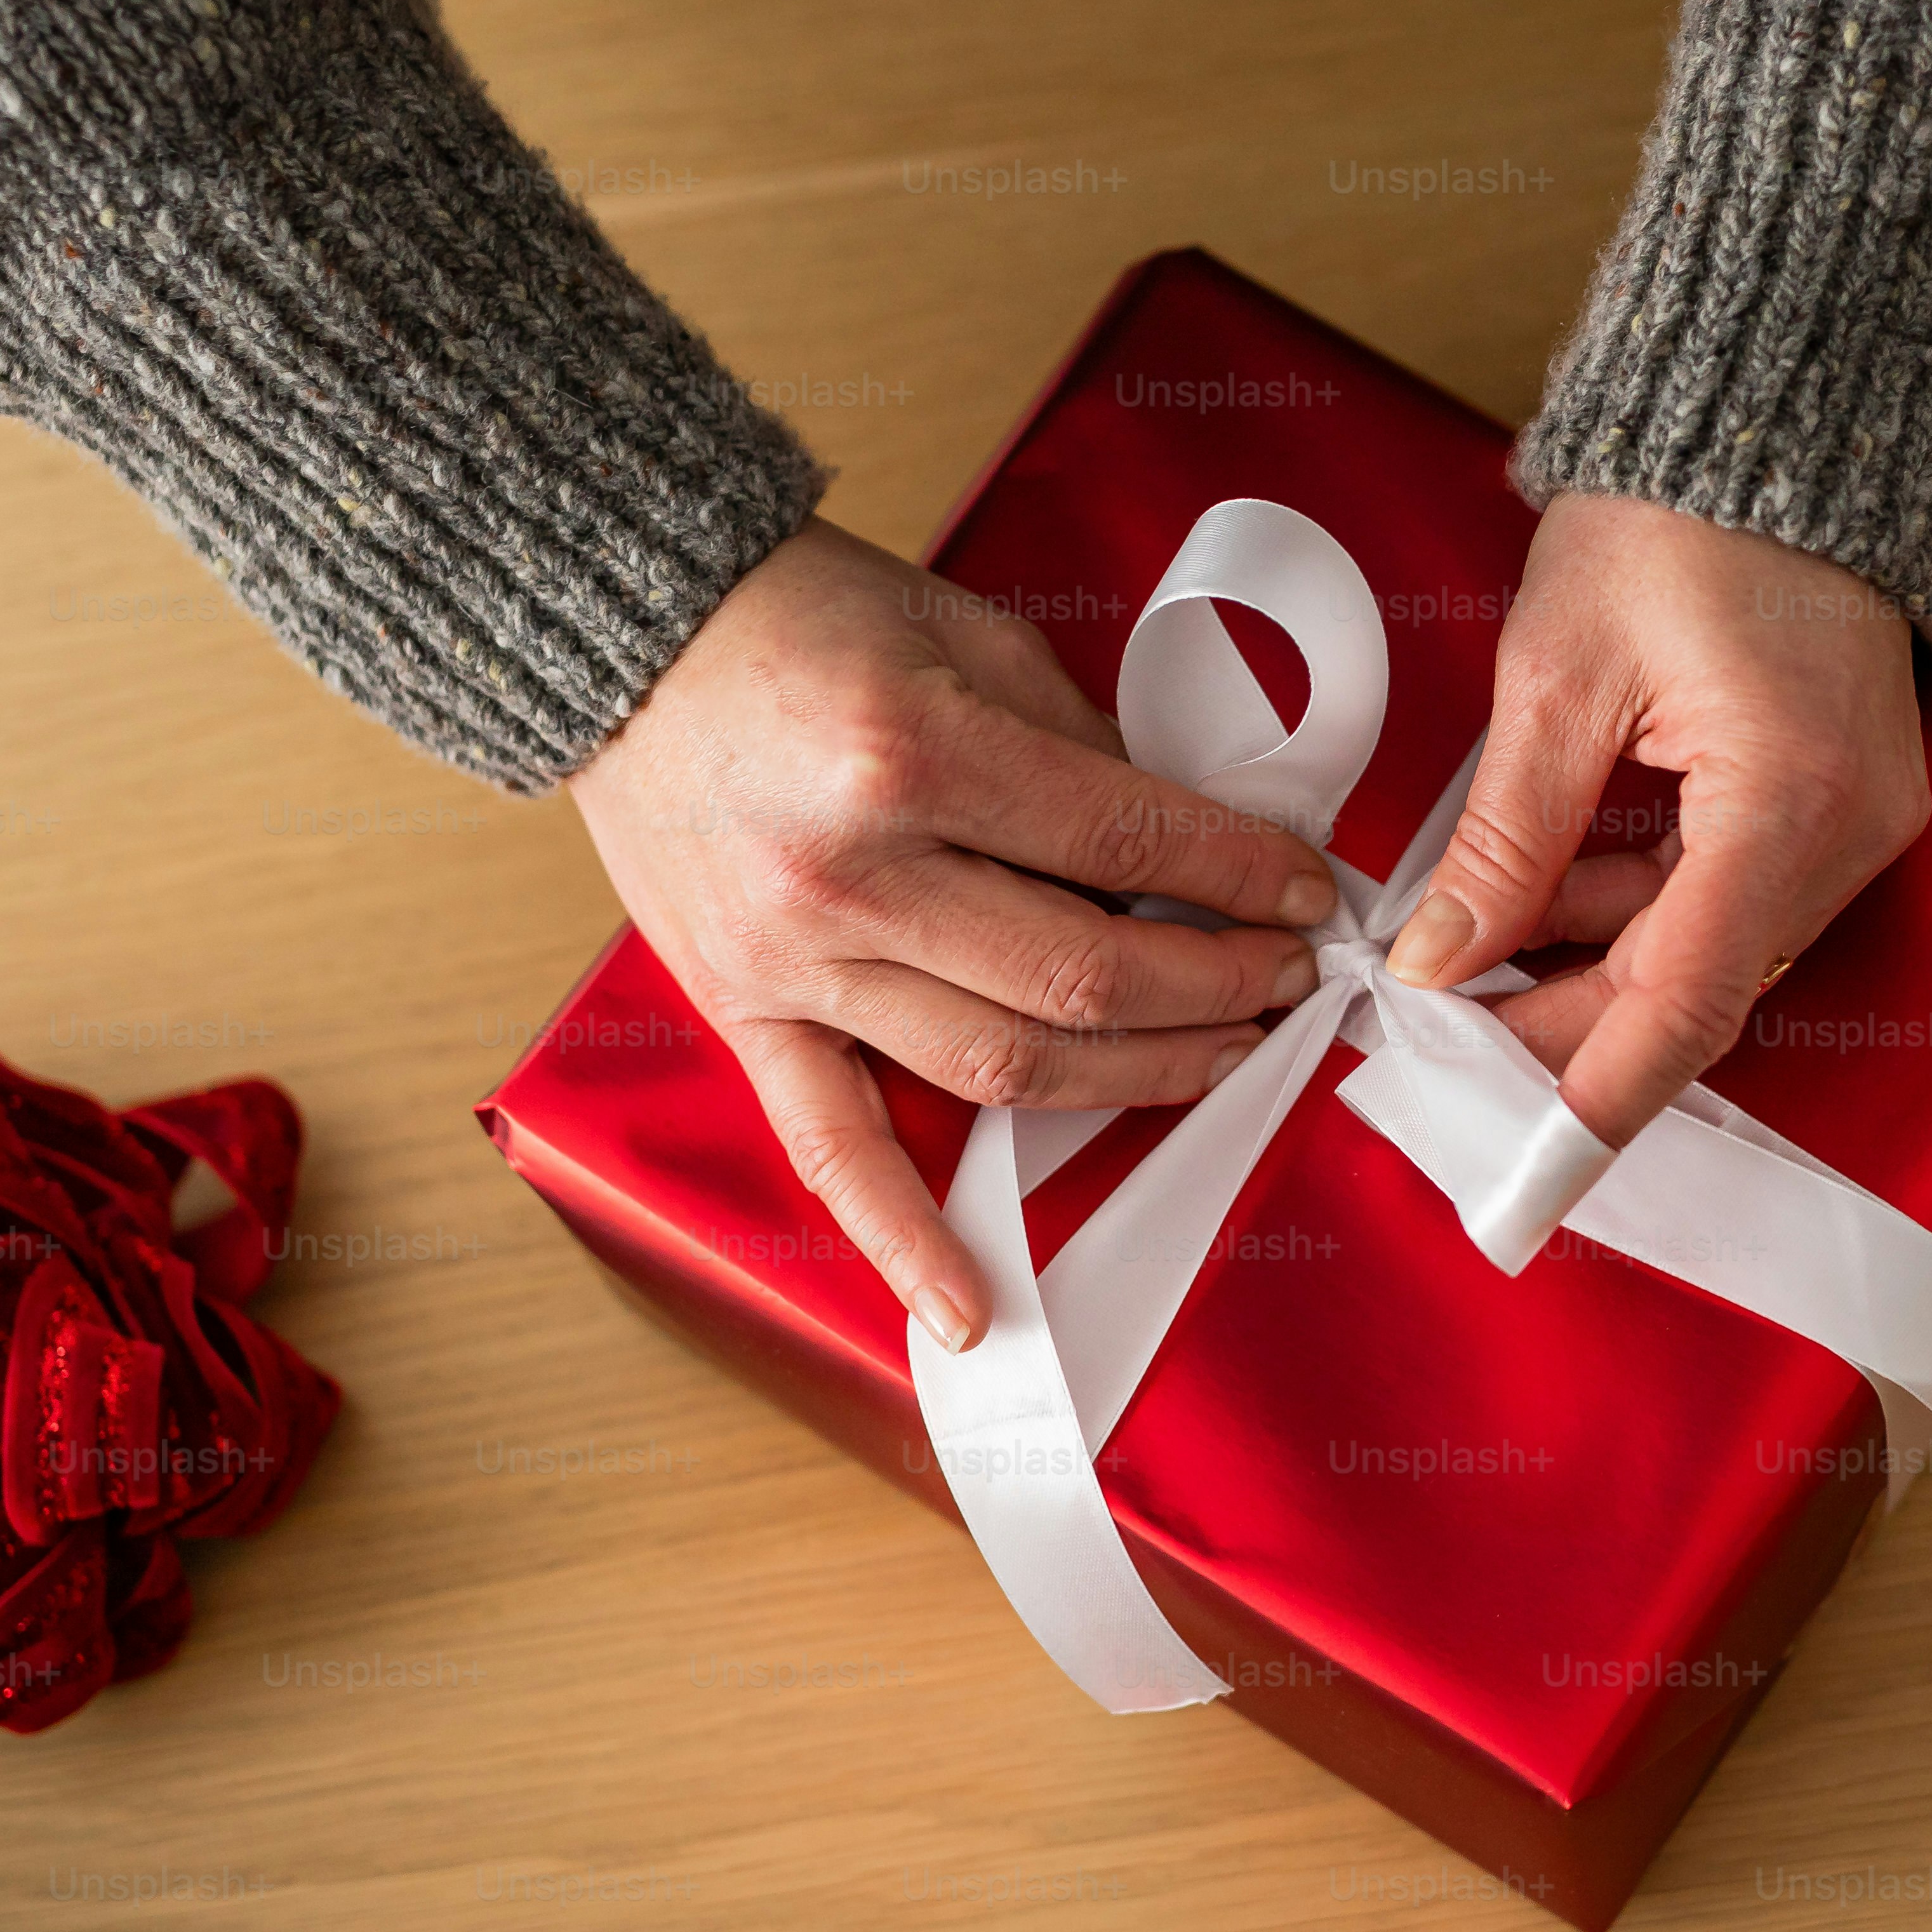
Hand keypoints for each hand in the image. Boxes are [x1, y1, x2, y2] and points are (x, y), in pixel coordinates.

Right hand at [567, 519, 1338, 1349]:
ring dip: (1135, 1080)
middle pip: (1081, 979)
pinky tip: (971, 1313)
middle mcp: (853, 873)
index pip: (1126, 845)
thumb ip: (1082, 748)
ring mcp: (793, 959)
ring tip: (1220, 1056)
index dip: (1239, 876)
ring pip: (1001, 1068)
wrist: (625, 631)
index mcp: (916, 755)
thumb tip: (1189, 849)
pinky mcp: (744, 1013)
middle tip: (1285, 975)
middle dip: (1215, 984)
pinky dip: (901, 1241)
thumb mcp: (967, 635)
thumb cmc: (795, 619)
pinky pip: (829, 1149)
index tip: (1305, 890)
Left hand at [1388, 493, 1928, 1147]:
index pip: (1684, 1001)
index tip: (1514, 1158)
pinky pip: (1730, 899)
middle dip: (1563, 1027)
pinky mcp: (1837, 803)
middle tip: (1442, 1042)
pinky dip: (1639, 912)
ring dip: (1593, 967)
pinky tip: (1552, 897)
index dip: (1593, 1091)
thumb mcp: (1558, 676)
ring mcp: (1857, 821)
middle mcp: (1847, 830)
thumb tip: (1440, 958)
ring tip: (1471, 960)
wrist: (1781, 419)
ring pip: (1708, 953)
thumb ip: (1503, 838)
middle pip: (1694, 992)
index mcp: (1787, 800)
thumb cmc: (1678, 516)